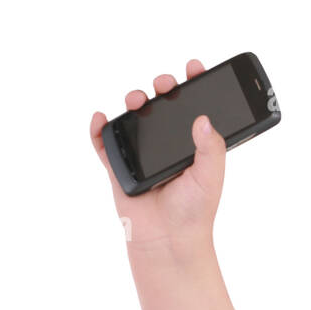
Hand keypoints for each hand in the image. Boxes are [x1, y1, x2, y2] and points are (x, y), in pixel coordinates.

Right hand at [89, 58, 226, 251]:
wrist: (168, 241)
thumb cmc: (194, 213)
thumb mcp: (211, 178)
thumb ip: (212, 148)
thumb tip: (203, 118)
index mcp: (192, 145)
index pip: (194, 108)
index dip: (194, 86)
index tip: (195, 68)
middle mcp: (167, 145)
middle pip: (162, 106)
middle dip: (163, 89)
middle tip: (165, 85)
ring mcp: (142, 155)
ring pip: (134, 119)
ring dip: (133, 103)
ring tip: (137, 100)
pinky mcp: (120, 168)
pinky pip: (104, 145)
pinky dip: (98, 130)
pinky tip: (100, 118)